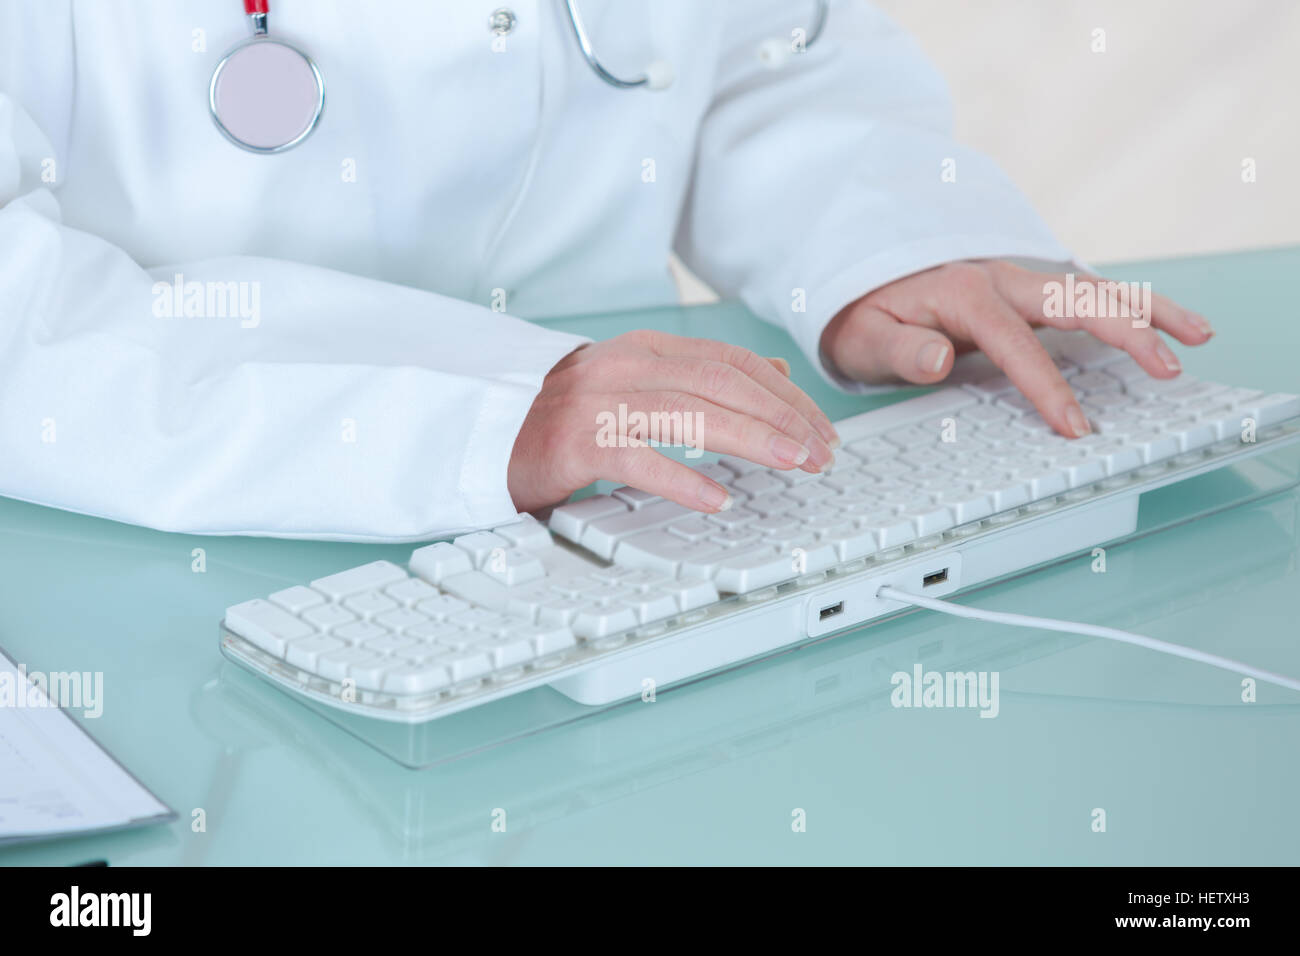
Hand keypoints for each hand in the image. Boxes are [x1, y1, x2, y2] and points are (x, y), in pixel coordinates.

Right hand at [508, 330, 839, 513]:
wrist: (491, 429)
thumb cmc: (567, 415)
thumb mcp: (639, 381)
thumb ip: (701, 376)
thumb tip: (776, 373)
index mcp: (646, 349)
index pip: (733, 362)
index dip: (785, 394)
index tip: (820, 427)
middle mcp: (626, 367)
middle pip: (724, 383)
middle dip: (782, 417)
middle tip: (820, 452)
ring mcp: (600, 403)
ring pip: (692, 413)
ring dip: (752, 440)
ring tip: (792, 464)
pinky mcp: (577, 444)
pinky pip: (640, 461)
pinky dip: (684, 481)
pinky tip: (718, 500)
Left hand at [820, 260, 1214, 437]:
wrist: (859, 277)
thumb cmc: (864, 313)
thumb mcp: (864, 337)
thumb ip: (899, 351)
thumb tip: (938, 359)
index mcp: (963, 293)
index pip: (1017, 345)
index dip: (1048, 388)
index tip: (1075, 425)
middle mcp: (1000, 278)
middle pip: (1077, 300)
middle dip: (1127, 331)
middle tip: (1168, 368)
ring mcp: (1020, 279)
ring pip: (1097, 288)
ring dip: (1150, 309)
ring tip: (1199, 335)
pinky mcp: (1029, 288)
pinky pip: (1089, 291)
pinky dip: (1133, 303)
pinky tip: (1169, 322)